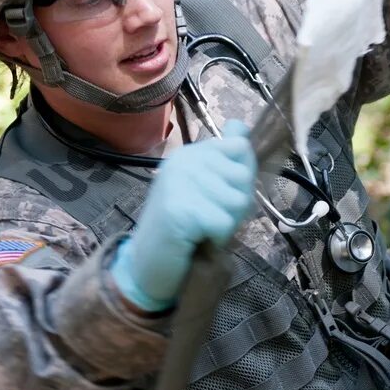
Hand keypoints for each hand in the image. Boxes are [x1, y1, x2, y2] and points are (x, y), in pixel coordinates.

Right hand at [111, 120, 256, 311]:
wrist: (146, 265)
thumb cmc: (184, 228)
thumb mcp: (209, 189)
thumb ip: (228, 160)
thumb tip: (242, 124)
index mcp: (190, 153)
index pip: (240, 147)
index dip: (240, 179)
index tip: (218, 196)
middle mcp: (183, 160)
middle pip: (243, 177)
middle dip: (236, 206)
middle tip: (207, 218)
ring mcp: (179, 182)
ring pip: (238, 201)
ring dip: (227, 223)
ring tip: (201, 229)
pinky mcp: (179, 208)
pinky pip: (224, 223)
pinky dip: (217, 238)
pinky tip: (195, 239)